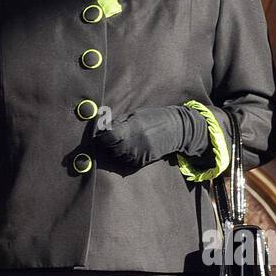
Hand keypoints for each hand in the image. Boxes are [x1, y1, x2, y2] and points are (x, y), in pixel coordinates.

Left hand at [93, 105, 207, 168]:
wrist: (177, 129)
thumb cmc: (155, 117)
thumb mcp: (137, 114)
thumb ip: (119, 121)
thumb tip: (103, 127)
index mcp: (133, 127)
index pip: (110, 137)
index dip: (101, 138)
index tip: (98, 136)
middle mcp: (136, 142)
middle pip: (113, 149)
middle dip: (108, 145)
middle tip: (108, 140)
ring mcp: (141, 153)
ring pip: (119, 157)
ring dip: (116, 152)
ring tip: (120, 144)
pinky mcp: (145, 161)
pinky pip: (128, 162)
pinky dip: (125, 157)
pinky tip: (129, 149)